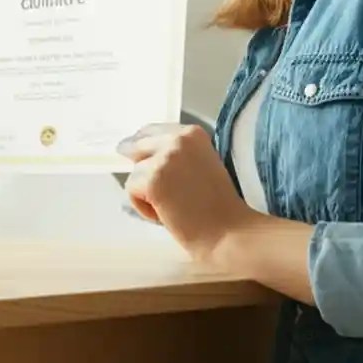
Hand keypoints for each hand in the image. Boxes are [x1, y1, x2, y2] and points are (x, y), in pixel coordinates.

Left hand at [118, 123, 258, 263]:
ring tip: (173, 208)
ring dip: (146, 193)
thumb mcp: (201, 165)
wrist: (230, 232)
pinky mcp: (151, 180)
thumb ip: (176, 155)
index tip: (134, 146)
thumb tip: (138, 150)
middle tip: (132, 164)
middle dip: (133, 159)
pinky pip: (131, 191)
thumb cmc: (217, 207)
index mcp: (192, 134)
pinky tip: (167, 216)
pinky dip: (144, 208)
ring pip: (134, 173)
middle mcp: (178, 140)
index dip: (141, 142)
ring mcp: (164, 159)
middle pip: (136, 145)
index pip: (152, 130)